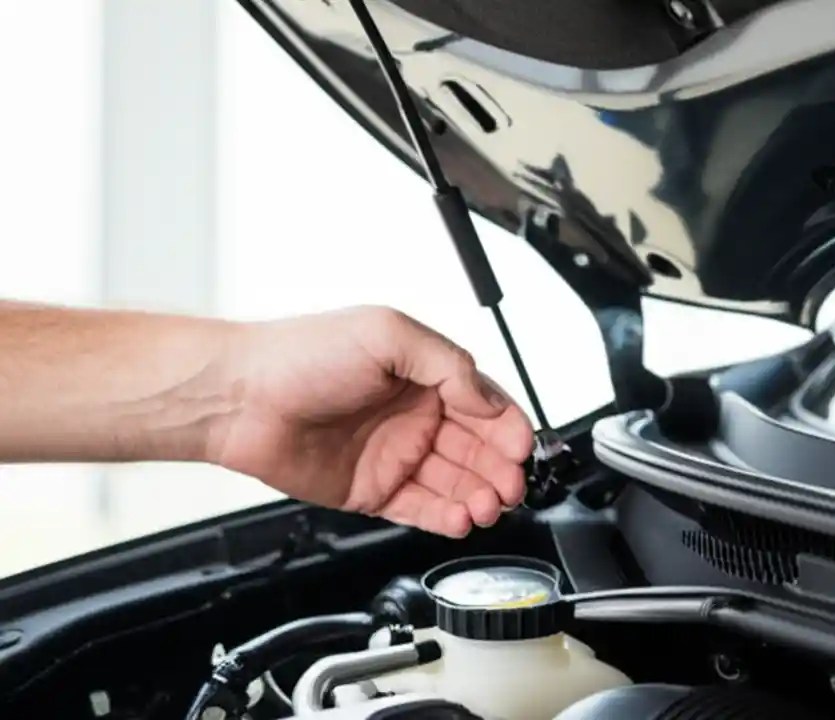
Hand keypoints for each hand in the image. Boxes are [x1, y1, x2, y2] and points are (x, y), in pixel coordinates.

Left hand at [211, 306, 533, 537]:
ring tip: (487, 506)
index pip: (485, 404)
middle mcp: (414, 415)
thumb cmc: (300, 354)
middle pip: (477, 449)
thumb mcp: (387, 334)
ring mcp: (394, 455)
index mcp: (423, 375)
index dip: (507, 427)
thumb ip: (447, 364)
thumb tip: (487, 398)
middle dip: (500, 469)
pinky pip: (420, 509)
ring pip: (454, 483)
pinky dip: (446, 517)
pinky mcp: (372, 491)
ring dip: (478, 496)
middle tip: (510, 485)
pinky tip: (461, 517)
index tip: (520, 446)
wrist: (239, 398)